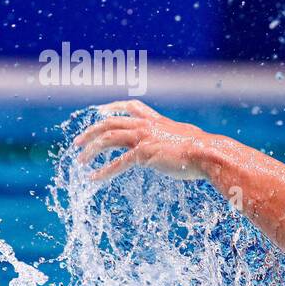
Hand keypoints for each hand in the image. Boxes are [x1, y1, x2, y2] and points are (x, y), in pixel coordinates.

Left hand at [73, 100, 216, 181]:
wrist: (207, 153)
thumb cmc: (204, 149)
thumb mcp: (189, 138)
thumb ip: (179, 139)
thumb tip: (185, 144)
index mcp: (156, 121)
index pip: (130, 107)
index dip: (112, 107)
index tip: (99, 110)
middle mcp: (146, 126)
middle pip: (109, 122)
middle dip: (90, 132)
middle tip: (77, 142)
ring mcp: (143, 138)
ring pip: (107, 138)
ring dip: (90, 149)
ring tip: (80, 160)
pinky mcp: (143, 154)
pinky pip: (117, 163)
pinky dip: (103, 171)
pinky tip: (93, 178)